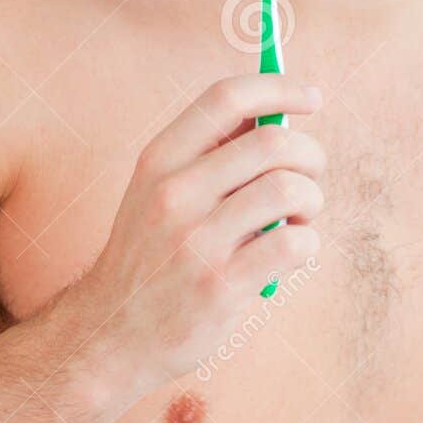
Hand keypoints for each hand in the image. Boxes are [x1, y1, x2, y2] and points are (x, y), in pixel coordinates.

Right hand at [74, 75, 325, 394]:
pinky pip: (294, 243)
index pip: (226, 98)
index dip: (279, 88)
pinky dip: (308, 242)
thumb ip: (210, 152)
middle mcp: (174, 193)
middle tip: (311, 174)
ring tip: (300, 216)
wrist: (110, 334)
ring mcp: (197, 242)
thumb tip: (277, 109)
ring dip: (312, 199)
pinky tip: (293, 250)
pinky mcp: (221, 287)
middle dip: (310, 154)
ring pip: (289, 189)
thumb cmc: (152, 254)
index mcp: (160, 159)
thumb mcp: (158, 190)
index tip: (311, 98)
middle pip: (271, 142)